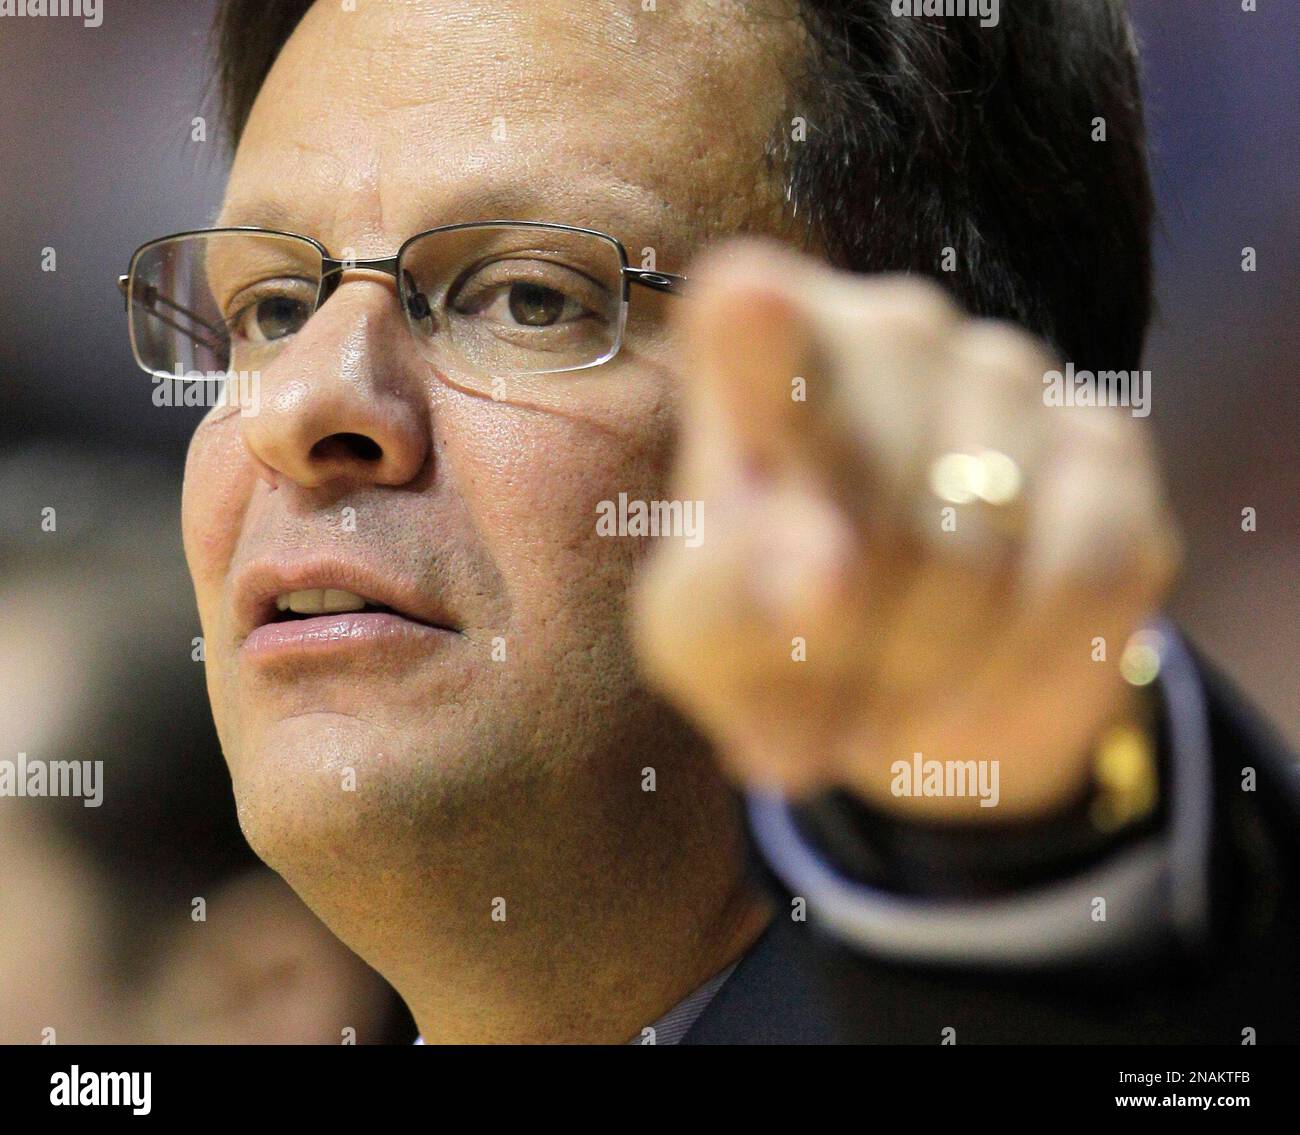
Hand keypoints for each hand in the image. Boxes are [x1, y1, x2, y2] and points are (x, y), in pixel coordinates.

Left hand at [631, 239, 1179, 821]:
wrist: (909, 687)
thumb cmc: (772, 633)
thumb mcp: (709, 639)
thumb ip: (733, 605)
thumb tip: (822, 580)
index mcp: (757, 354)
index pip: (750, 316)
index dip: (762, 336)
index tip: (750, 309)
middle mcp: (892, 330)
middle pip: (876, 474)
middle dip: (855, 615)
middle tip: (833, 656)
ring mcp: (1010, 372)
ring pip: (982, 532)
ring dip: (936, 653)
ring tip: (902, 677)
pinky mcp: (1107, 443)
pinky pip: (1082, 573)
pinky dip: (1028, 661)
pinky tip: (985, 679)